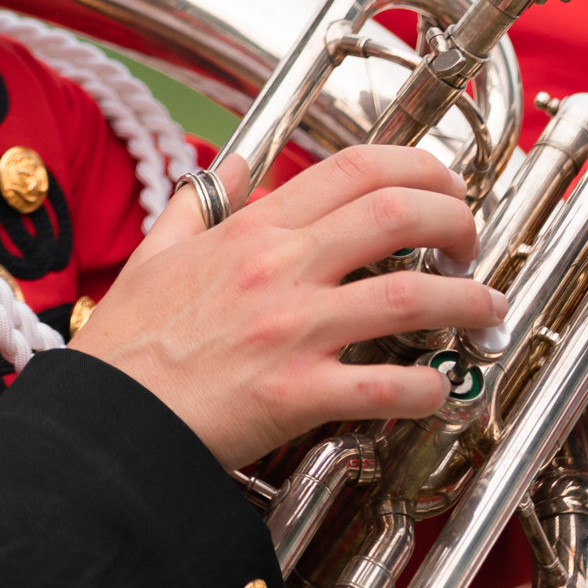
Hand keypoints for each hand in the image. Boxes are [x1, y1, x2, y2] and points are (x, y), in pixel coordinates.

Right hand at [74, 146, 500, 467]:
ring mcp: (291, 330)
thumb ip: (202, 203)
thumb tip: (233, 163)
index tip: (444, 186)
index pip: (356, 168)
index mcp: (253, 232)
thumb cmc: (126, 350)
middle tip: (472, 244)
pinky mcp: (296, 394)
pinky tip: (439, 391)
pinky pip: (385, 385)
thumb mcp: (156, 254)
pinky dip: (427, 387)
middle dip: (457, 220)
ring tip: (486, 311)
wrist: (101, 424)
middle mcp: (280, 268)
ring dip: (467, 301)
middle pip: (398, 212)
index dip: (420, 166)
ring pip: (411, 296)